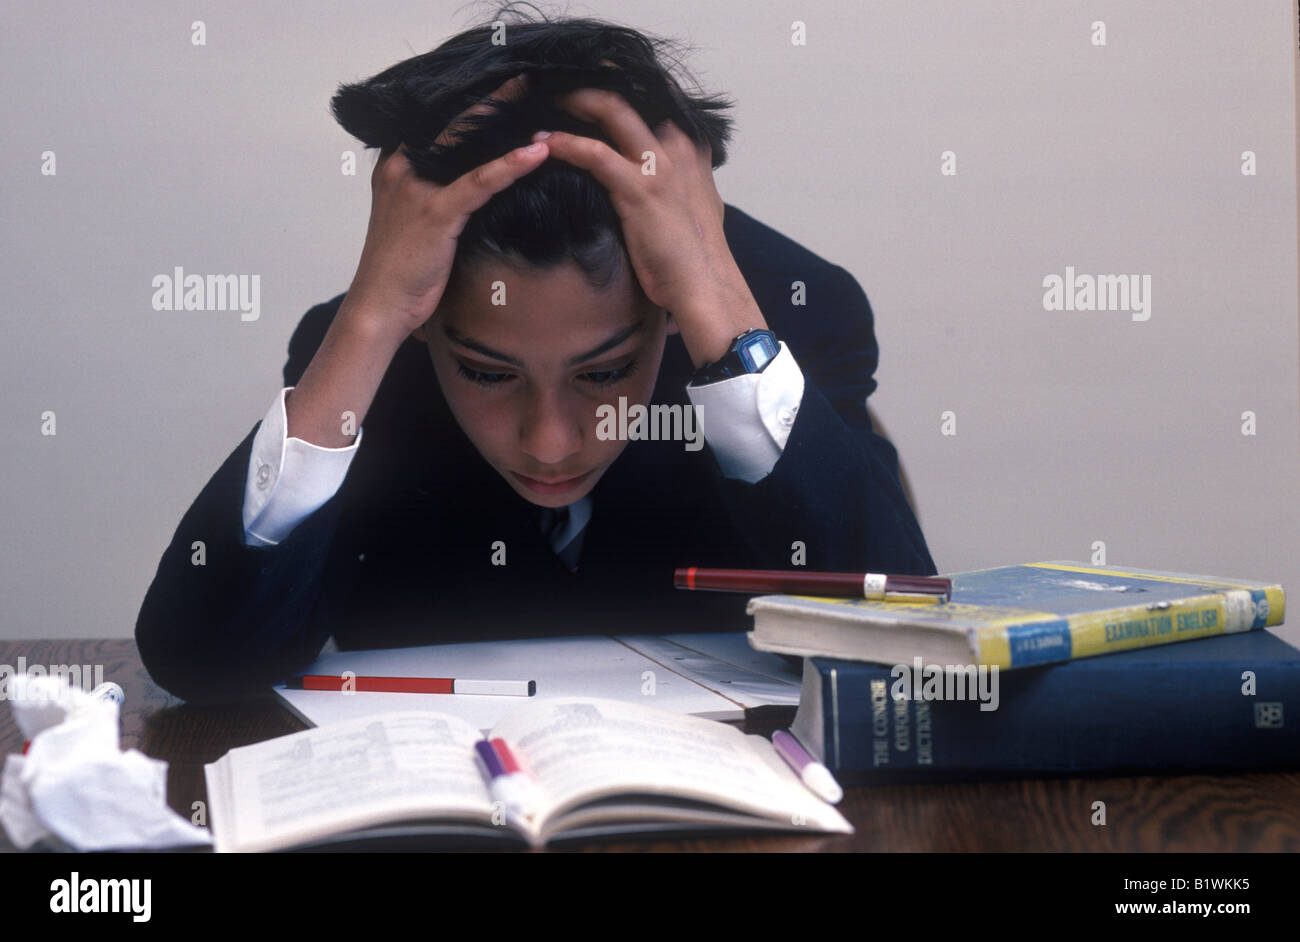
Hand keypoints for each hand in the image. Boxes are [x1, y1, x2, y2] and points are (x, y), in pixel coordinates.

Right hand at [345, 74, 547, 342]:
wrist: (378, 308)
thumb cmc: (402, 272)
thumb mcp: (416, 222)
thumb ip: (437, 195)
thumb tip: (475, 184)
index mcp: (396, 166)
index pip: (437, 123)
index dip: (472, 107)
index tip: (505, 91)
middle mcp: (402, 168)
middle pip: (452, 123)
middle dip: (491, 102)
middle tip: (526, 83)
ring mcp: (417, 188)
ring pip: (467, 144)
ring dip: (507, 125)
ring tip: (539, 105)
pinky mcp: (435, 213)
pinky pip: (479, 181)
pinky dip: (510, 166)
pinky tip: (536, 154)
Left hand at [533, 88, 767, 365]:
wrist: (703, 285)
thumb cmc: (692, 252)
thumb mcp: (693, 201)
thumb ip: (677, 175)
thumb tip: (655, 169)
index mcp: (690, 144)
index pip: (653, 95)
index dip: (616, 83)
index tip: (585, 83)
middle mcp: (678, 143)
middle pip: (628, 93)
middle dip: (588, 84)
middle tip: (556, 85)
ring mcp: (659, 164)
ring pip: (610, 109)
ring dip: (572, 102)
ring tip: (542, 103)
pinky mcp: (640, 188)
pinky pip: (595, 153)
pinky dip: (566, 144)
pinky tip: (546, 143)